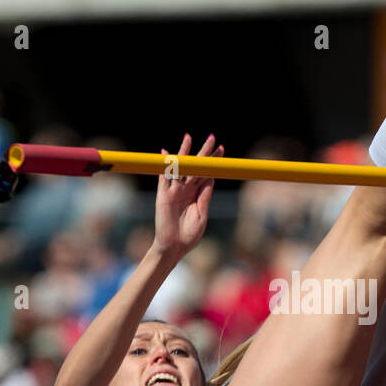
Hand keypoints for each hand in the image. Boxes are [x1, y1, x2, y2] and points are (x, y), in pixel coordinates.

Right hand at [153, 132, 222, 257]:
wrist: (174, 247)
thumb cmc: (189, 235)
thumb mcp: (202, 215)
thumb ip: (205, 196)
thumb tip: (211, 177)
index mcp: (197, 194)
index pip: (206, 173)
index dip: (213, 161)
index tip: (222, 149)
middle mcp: (186, 189)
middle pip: (195, 166)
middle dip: (203, 152)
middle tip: (212, 137)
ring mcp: (174, 191)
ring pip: (180, 167)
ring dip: (184, 152)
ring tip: (188, 137)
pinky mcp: (163, 195)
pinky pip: (164, 177)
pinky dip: (165, 165)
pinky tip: (166, 152)